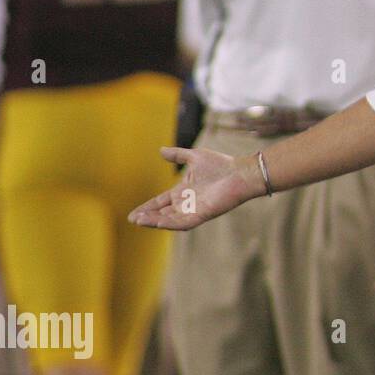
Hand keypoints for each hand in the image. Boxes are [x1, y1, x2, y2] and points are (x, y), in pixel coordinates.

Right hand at [128, 147, 261, 229]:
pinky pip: (184, 222)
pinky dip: (171, 223)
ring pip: (170, 220)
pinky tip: (158, 223)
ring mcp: (195, 209)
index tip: (133, 213)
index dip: (147, 207)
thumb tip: (160, 150)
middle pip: (163, 213)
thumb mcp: (194, 157)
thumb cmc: (222, 164)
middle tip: (133, 219)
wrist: (241, 172)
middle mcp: (187, 203)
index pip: (161, 202)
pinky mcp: (203, 214)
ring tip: (140, 221)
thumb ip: (178, 155)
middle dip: (148, 217)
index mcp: (183, 191)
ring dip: (155, 221)